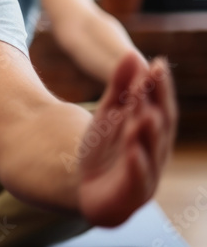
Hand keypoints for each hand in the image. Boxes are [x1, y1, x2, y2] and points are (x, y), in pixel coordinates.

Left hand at [79, 52, 176, 225]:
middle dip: (156, 102)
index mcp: (151, 131)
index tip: (158, 63)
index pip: (159, 104)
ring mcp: (146, 172)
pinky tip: (132, 150)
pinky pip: (136, 177)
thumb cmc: (104, 150)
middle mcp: (154, 151)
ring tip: (144, 112)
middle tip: (152, 79)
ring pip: (150, 150)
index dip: (159, 86)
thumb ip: (120, 88)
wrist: (88, 190)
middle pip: (159, 124)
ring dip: (148, 131)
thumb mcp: (108, 114)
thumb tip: (133, 54)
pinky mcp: (132, 192)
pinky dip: (136, 164)